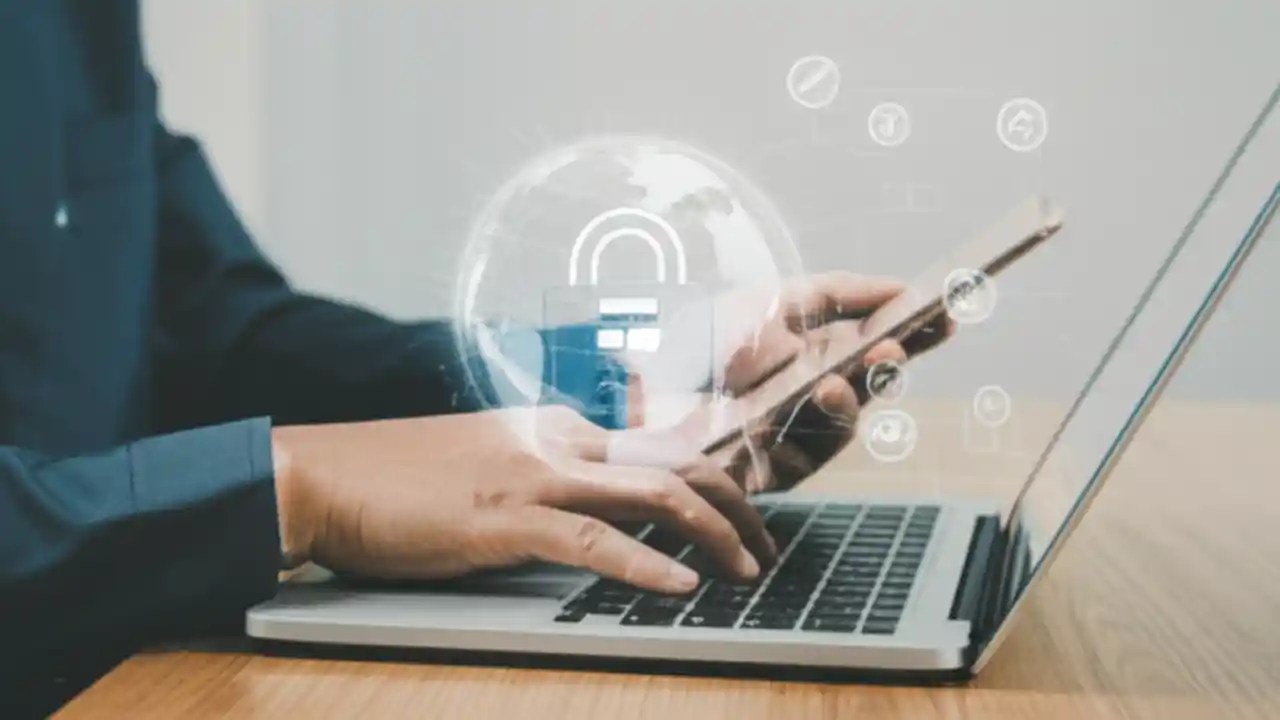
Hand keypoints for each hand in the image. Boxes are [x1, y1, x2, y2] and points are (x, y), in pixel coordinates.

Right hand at [272, 406, 776, 592]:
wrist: (320, 476)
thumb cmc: (396, 479)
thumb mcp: (484, 462)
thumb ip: (541, 474)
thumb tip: (591, 507)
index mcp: (554, 426)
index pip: (657, 443)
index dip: (713, 477)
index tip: (744, 510)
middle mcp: (556, 441)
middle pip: (676, 460)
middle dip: (737, 502)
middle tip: (767, 545)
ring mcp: (531, 476)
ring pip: (652, 493)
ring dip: (714, 531)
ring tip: (748, 568)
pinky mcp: (502, 519)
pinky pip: (592, 540)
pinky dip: (645, 564)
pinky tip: (679, 587)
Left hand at [720, 271, 953, 490]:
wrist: (647, 383)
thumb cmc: (707, 341)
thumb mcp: (775, 300)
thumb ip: (840, 292)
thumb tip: (902, 287)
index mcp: (822, 351)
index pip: (883, 344)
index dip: (918, 333)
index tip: (947, 313)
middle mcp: (817, 394)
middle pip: (872, 386)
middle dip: (888, 366)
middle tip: (891, 347)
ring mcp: (798, 434)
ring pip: (845, 423)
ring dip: (851, 397)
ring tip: (844, 375)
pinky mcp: (775, 469)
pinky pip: (808, 455)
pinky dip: (812, 427)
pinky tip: (811, 398)